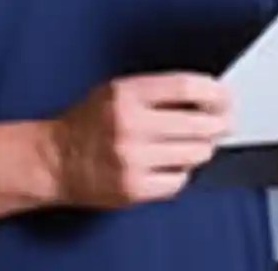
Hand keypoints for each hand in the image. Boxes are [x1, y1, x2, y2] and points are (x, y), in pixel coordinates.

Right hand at [45, 72, 232, 208]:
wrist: (54, 160)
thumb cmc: (87, 124)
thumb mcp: (115, 92)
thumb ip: (156, 92)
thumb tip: (207, 97)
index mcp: (125, 94)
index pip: (187, 87)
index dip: (215, 93)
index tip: (223, 98)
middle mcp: (129, 125)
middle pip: (199, 124)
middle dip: (218, 124)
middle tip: (220, 124)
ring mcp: (132, 159)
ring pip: (195, 154)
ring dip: (200, 150)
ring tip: (190, 145)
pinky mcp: (134, 188)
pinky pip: (179, 181)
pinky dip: (179, 173)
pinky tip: (168, 166)